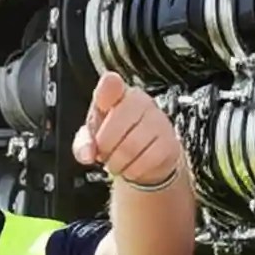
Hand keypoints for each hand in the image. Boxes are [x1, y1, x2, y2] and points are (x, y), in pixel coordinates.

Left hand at [72, 72, 181, 187]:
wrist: (144, 157)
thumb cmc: (115, 139)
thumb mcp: (93, 138)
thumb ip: (84, 143)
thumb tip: (86, 154)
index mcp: (116, 94)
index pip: (111, 84)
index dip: (108, 88)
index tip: (103, 102)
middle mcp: (140, 101)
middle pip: (115, 127)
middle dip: (105, 149)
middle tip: (106, 154)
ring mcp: (159, 120)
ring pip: (131, 147)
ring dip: (119, 163)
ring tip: (118, 162)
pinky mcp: (170, 142)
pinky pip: (148, 160)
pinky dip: (135, 170)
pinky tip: (133, 167)